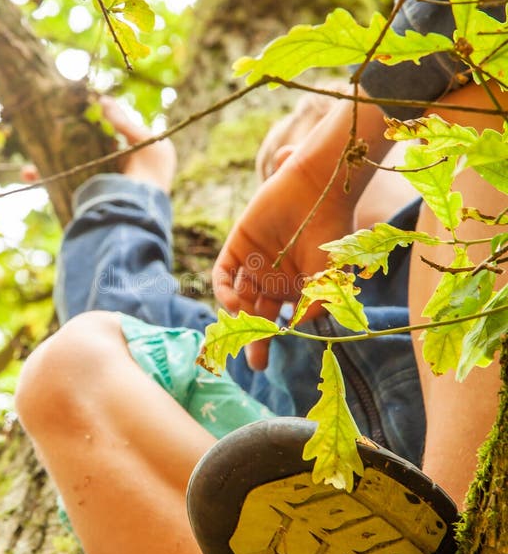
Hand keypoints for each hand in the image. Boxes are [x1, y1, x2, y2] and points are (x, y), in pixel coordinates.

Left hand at [213, 148, 354, 368]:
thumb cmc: (330, 234)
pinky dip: (223, 291)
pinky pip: (222, 275)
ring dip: (238, 315)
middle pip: (255, 316)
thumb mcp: (328, 276)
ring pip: (238, 299)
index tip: (264, 363)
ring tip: (247, 323)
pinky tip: (235, 302)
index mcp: (294, 290)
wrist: (317, 190)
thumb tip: (297, 330)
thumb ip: (314, 304)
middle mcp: (272, 280)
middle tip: (255, 362)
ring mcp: (254, 264)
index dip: (270, 342)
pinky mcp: (237, 246)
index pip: (277, 323)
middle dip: (253, 340)